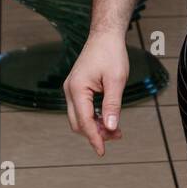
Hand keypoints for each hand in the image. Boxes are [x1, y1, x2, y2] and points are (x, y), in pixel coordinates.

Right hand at [63, 31, 127, 155]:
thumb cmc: (111, 54)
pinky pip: (82, 109)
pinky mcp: (77, 87)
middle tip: (117, 136)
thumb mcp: (116, 80)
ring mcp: (71, 89)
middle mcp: (69, 91)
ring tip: (116, 130)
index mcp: (77, 89)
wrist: (105, 35)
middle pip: (78, 122)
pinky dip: (94, 117)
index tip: (102, 152)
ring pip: (79, 117)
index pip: (84, 121)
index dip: (94, 138)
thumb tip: (112, 128)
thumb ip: (112, 105)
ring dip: (96, 126)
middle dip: (96, 133)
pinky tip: (108, 119)